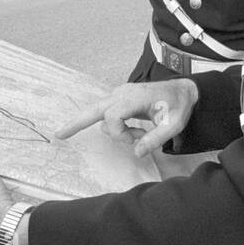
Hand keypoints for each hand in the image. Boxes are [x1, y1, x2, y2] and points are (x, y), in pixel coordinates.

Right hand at [54, 79, 198, 156]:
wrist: (184, 91)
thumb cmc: (179, 106)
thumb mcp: (172, 126)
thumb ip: (155, 140)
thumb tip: (136, 153)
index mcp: (135, 97)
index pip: (112, 116)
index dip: (119, 133)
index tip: (136, 140)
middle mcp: (123, 93)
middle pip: (93, 109)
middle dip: (76, 122)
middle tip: (59, 135)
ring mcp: (120, 93)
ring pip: (99, 111)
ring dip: (114, 130)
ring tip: (138, 135)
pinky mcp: (121, 97)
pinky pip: (106, 111)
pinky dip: (111, 124)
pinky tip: (130, 132)